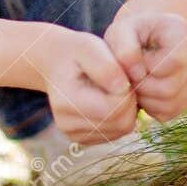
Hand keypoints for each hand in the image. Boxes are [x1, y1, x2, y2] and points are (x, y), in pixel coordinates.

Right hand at [34, 25, 138, 144]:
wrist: (56, 64)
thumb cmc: (75, 53)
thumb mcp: (89, 46)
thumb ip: (106, 66)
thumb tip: (123, 88)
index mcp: (66, 103)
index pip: (116, 107)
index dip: (128, 89)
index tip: (122, 71)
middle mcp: (67, 125)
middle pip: (122, 123)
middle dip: (130, 100)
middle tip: (122, 79)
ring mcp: (75, 135)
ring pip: (123, 129)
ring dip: (127, 108)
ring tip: (114, 87)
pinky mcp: (84, 139)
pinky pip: (117, 133)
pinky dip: (121, 116)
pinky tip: (110, 99)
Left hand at [103, 10, 186, 122]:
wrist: (138, 40)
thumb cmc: (127, 35)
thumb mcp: (118, 33)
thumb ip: (125, 49)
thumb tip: (140, 74)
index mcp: (178, 29)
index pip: (177, 60)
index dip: (152, 68)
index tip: (138, 62)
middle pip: (173, 86)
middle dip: (145, 87)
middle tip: (132, 78)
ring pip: (173, 103)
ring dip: (148, 100)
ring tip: (137, 83)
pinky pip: (173, 111)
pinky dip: (154, 108)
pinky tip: (146, 92)